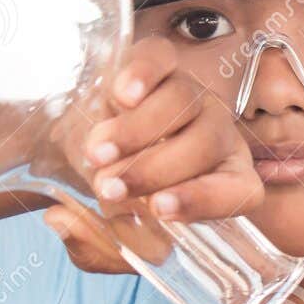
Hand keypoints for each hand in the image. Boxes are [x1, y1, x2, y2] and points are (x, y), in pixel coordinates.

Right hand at [43, 37, 261, 272]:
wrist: (94, 152)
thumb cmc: (117, 197)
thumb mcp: (108, 236)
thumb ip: (93, 245)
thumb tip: (63, 221)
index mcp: (223, 183)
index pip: (239, 192)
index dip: (203, 199)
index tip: (158, 207)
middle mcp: (217, 136)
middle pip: (206, 144)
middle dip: (154, 169)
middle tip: (108, 187)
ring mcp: (191, 96)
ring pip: (182, 103)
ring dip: (138, 131)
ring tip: (98, 153)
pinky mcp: (162, 63)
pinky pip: (162, 59)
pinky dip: (143, 74)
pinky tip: (121, 96)